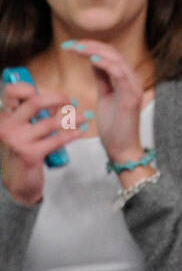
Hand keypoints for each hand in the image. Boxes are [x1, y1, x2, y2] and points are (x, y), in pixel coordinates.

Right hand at [0, 78, 88, 203]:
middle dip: (57, 98)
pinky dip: (72, 134)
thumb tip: (58, 99)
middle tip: (70, 101)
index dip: (31, 87)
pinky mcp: (29, 154)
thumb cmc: (23, 150)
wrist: (18, 182)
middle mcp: (7, 126)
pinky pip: (56, 140)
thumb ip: (33, 113)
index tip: (47, 93)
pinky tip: (80, 132)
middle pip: (34, 102)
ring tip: (84, 117)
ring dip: (72, 118)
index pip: (12, 91)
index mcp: (4, 116)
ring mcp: (17, 140)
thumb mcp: (23, 129)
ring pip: (50, 122)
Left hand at [60, 39, 144, 163]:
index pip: (111, 54)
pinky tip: (92, 61)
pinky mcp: (131, 97)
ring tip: (78, 49)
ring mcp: (134, 88)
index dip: (92, 46)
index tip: (71, 45)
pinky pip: (120, 74)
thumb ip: (102, 78)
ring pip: (117, 59)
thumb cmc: (113, 127)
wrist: (122, 148)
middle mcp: (133, 80)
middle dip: (91, 45)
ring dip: (96, 51)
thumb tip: (93, 60)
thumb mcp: (105, 96)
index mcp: (126, 79)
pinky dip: (106, 65)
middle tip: (70, 45)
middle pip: (114, 52)